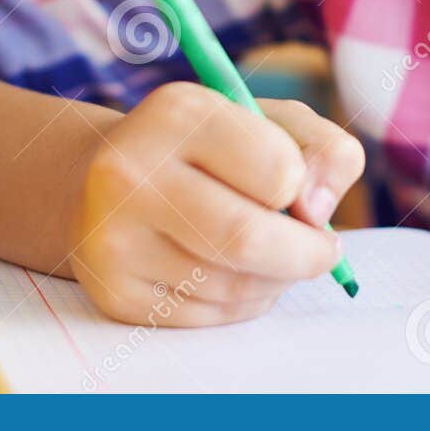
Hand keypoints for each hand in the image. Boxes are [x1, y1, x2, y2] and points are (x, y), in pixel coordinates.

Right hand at [70, 82, 364, 325]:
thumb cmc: (209, 149)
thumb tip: (318, 214)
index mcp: (177, 113)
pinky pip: (208, 316)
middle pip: (249, 239)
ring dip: (275, 280)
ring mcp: (114, 237)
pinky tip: (232, 274)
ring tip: (271, 256)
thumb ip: (326, 150)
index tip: (300, 193)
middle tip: (323, 252)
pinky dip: (242, 303)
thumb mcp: (273, 123)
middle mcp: (131, 171)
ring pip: (233, 286)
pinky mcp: (114, 292)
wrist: (104, 182)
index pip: (278, 171)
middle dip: (306, 254)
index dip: (305, 190)